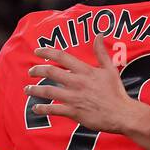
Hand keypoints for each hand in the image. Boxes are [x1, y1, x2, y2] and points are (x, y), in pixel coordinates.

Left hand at [26, 35, 149, 135]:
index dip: (47, 51)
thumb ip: (101, 52)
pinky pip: (54, 109)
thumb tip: (99, 34)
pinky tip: (36, 108)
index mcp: (85, 71)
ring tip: (27, 89)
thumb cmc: (116, 92)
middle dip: (37, 70)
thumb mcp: (110, 69)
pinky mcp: (74, 112)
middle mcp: (77, 82)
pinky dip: (43, 108)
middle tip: (31, 71)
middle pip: (51, 72)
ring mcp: (74, 97)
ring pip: (48, 91)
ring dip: (35, 89)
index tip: (37, 51)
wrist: (122, 114)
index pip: (62, 56)